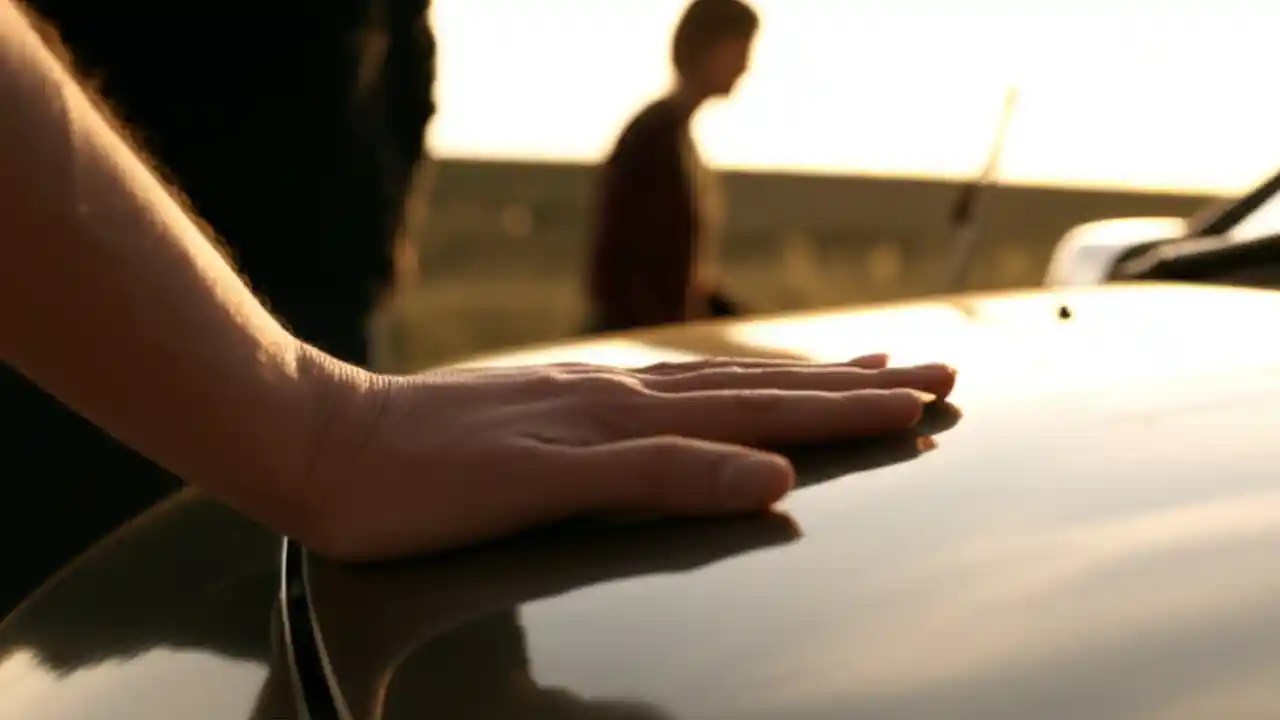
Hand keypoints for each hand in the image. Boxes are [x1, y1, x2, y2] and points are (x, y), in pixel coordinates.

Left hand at [294, 353, 956, 560]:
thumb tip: (771, 474)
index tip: (925, 400)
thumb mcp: (542, 486)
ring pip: (724, 379)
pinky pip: (674, 388)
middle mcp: (622, 394)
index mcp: (626, 415)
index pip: (765, 408)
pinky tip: (734, 384)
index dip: (849, 408)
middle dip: (854, 383)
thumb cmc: (421, 486)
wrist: (324, 446)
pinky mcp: (564, 404)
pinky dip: (731, 385)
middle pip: (762, 384)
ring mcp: (594, 394)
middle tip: (933, 371)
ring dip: (804, 374)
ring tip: (864, 363)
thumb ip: (659, 475)